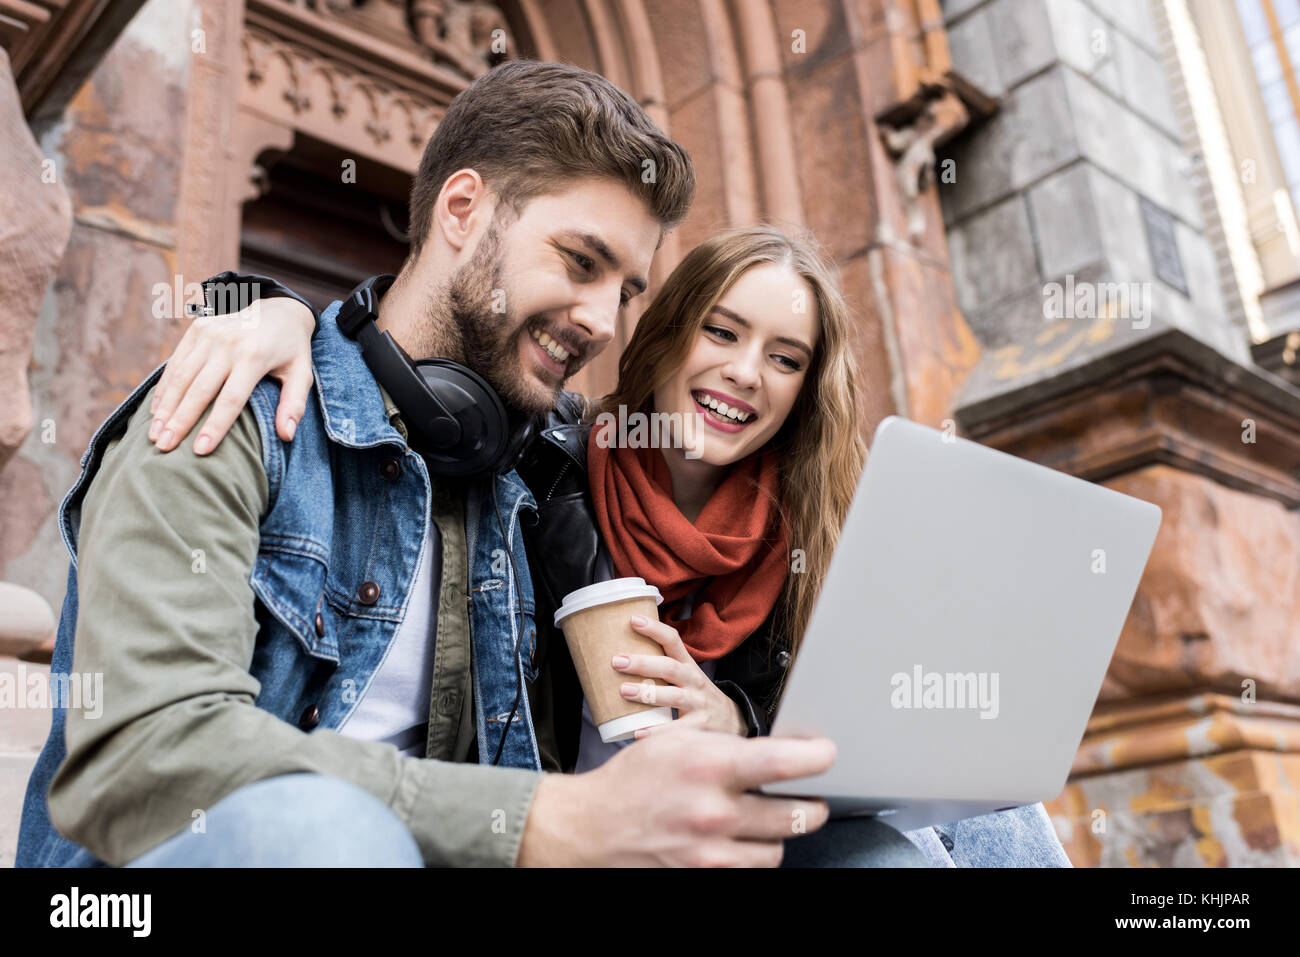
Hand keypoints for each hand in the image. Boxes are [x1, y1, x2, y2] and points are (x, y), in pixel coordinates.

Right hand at [149, 297, 315, 454]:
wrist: (280, 307)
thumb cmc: (291, 350)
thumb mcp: (302, 374)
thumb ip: (294, 405)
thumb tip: (286, 436)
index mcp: (255, 356)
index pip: (230, 399)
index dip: (215, 426)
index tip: (199, 451)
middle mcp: (229, 343)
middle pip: (199, 390)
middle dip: (180, 421)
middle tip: (164, 447)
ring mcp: (210, 333)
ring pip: (181, 376)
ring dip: (165, 407)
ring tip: (154, 435)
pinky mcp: (198, 328)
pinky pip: (176, 362)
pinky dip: (164, 387)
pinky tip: (156, 410)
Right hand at [517, 727, 834, 866]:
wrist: (592, 828)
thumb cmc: (633, 779)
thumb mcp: (673, 739)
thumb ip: (719, 734)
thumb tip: (763, 735)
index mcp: (708, 767)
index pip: (783, 763)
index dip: (817, 756)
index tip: (827, 753)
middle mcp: (714, 812)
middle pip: (798, 816)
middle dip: (811, 805)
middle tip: (808, 797)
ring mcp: (711, 852)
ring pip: (779, 850)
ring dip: (779, 834)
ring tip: (764, 819)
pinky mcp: (704, 876)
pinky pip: (752, 870)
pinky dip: (753, 856)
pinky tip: (741, 839)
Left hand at [612, 614, 746, 736]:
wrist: (732, 721)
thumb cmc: (697, 695)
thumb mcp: (687, 675)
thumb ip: (661, 667)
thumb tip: (621, 656)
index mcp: (688, 665)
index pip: (672, 640)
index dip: (654, 629)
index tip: (633, 620)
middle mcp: (694, 681)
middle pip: (669, 667)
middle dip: (643, 663)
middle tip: (617, 661)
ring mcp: (697, 704)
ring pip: (673, 696)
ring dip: (647, 693)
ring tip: (624, 691)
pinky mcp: (698, 726)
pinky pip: (676, 728)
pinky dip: (656, 730)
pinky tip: (638, 731)